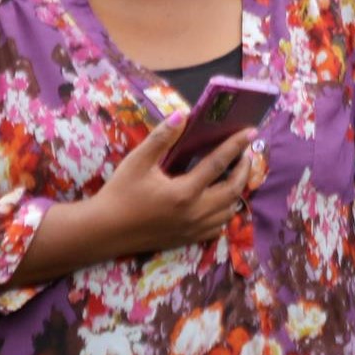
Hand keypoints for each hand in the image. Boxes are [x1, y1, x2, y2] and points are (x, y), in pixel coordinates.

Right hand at [92, 112, 258, 251]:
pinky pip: (218, 227)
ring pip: (229, 211)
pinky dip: (225, 212)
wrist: (104, 231)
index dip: (236, 146)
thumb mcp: (137, 161)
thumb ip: (162, 138)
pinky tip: (219, 201)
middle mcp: (195, 213)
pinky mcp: (189, 239)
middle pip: (233, 190)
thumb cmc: (119, 193)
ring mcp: (194, 229)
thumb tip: (182, 115)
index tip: (250, 132)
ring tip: (234, 174)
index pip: (218, 164)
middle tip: (244, 154)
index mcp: (184, 192)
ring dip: (236, 191)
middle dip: (244, 170)